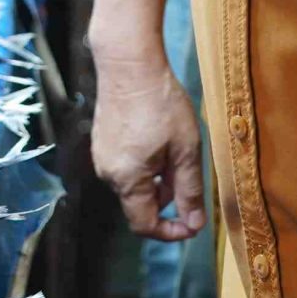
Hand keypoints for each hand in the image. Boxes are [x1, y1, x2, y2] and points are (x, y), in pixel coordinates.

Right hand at [90, 53, 205, 240]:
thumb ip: (189, 191)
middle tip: (189, 172)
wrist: (128, 65)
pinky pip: (125, 167)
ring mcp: (101, 157)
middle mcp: (108, 173)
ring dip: (157, 181)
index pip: (144, 226)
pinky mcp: (101, 143)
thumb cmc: (160, 104)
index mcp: (128, 180)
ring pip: (134, 185)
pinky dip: (145, 166)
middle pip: (140, 205)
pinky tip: (158, 140)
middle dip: (167, 199)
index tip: (192, 224)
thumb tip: (194, 224)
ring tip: (175, 151)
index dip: (171, 232)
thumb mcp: (186, 150)